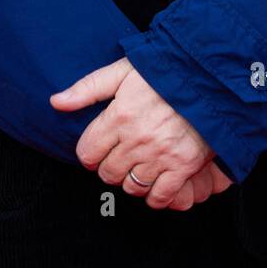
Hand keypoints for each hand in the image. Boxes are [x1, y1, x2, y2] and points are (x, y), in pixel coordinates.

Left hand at [50, 58, 233, 208]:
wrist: (210, 78)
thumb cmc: (166, 71)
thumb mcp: (123, 70)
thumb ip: (88, 88)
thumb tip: (55, 102)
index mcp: (119, 115)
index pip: (87, 152)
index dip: (89, 152)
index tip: (98, 147)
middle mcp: (137, 139)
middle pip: (107, 173)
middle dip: (108, 167)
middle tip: (119, 155)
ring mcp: (161, 155)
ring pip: (131, 187)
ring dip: (131, 179)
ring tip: (138, 165)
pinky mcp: (183, 167)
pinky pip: (159, 197)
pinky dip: (154, 196)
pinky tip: (155, 182)